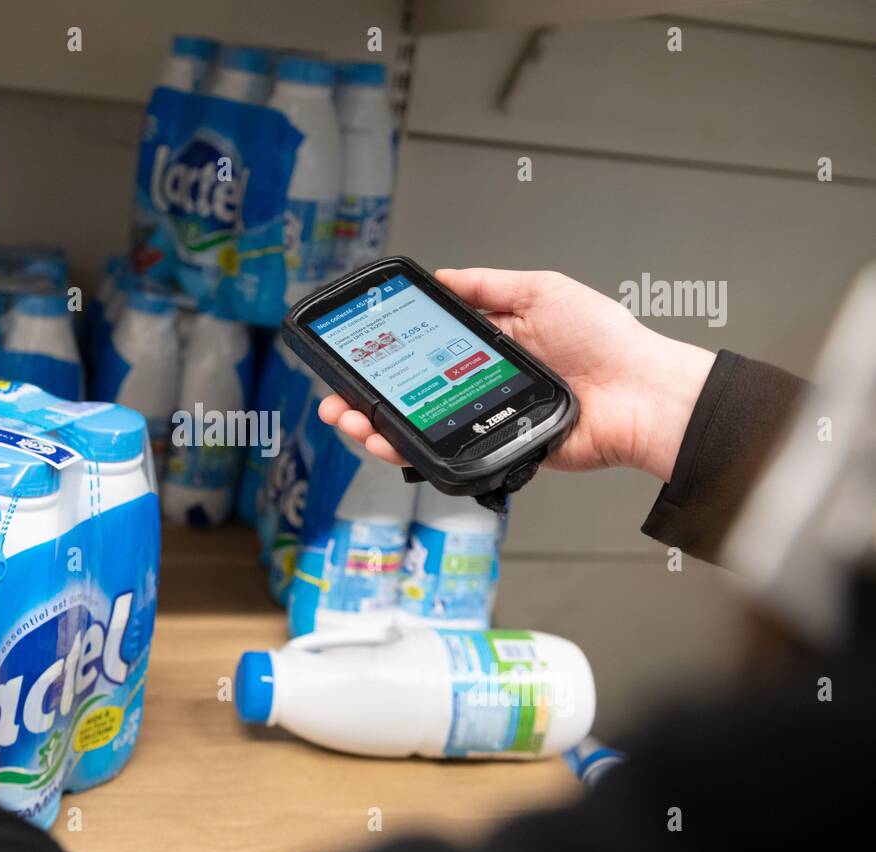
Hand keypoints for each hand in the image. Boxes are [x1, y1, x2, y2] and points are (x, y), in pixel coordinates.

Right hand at [319, 268, 715, 482]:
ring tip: (348, 418)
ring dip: (374, 424)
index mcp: (490, 342)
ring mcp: (482, 418)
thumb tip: (443, 275)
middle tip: (337, 393)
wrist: (638, 396)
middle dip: (366, 394)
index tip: (357, 348)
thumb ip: (488, 285)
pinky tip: (383, 441)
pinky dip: (407, 452)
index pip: (425, 345)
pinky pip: (441, 453)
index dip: (388, 348)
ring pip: (416, 425)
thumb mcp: (542, 290)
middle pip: (409, 390)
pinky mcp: (492, 449)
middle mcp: (479, 381)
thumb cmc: (604, 341)